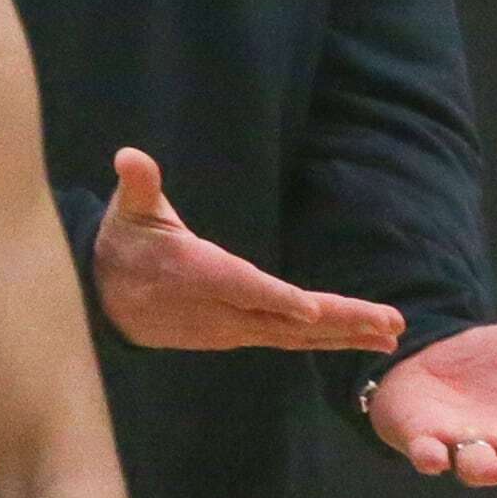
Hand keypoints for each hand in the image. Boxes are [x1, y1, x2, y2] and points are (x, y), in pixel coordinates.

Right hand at [93, 148, 405, 354]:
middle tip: (389, 323)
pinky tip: (362, 338)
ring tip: (391, 332)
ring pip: (295, 335)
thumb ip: (139, 185)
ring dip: (345, 334)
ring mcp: (231, 329)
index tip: (310, 309)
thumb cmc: (125, 245)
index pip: (241, 287)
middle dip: (339, 321)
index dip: (275, 298)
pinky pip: (290, 339)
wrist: (105, 301)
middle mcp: (219, 309)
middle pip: (286, 320)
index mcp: (196, 274)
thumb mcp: (130, 211)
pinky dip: (327, 339)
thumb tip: (130, 158)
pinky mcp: (240, 335)